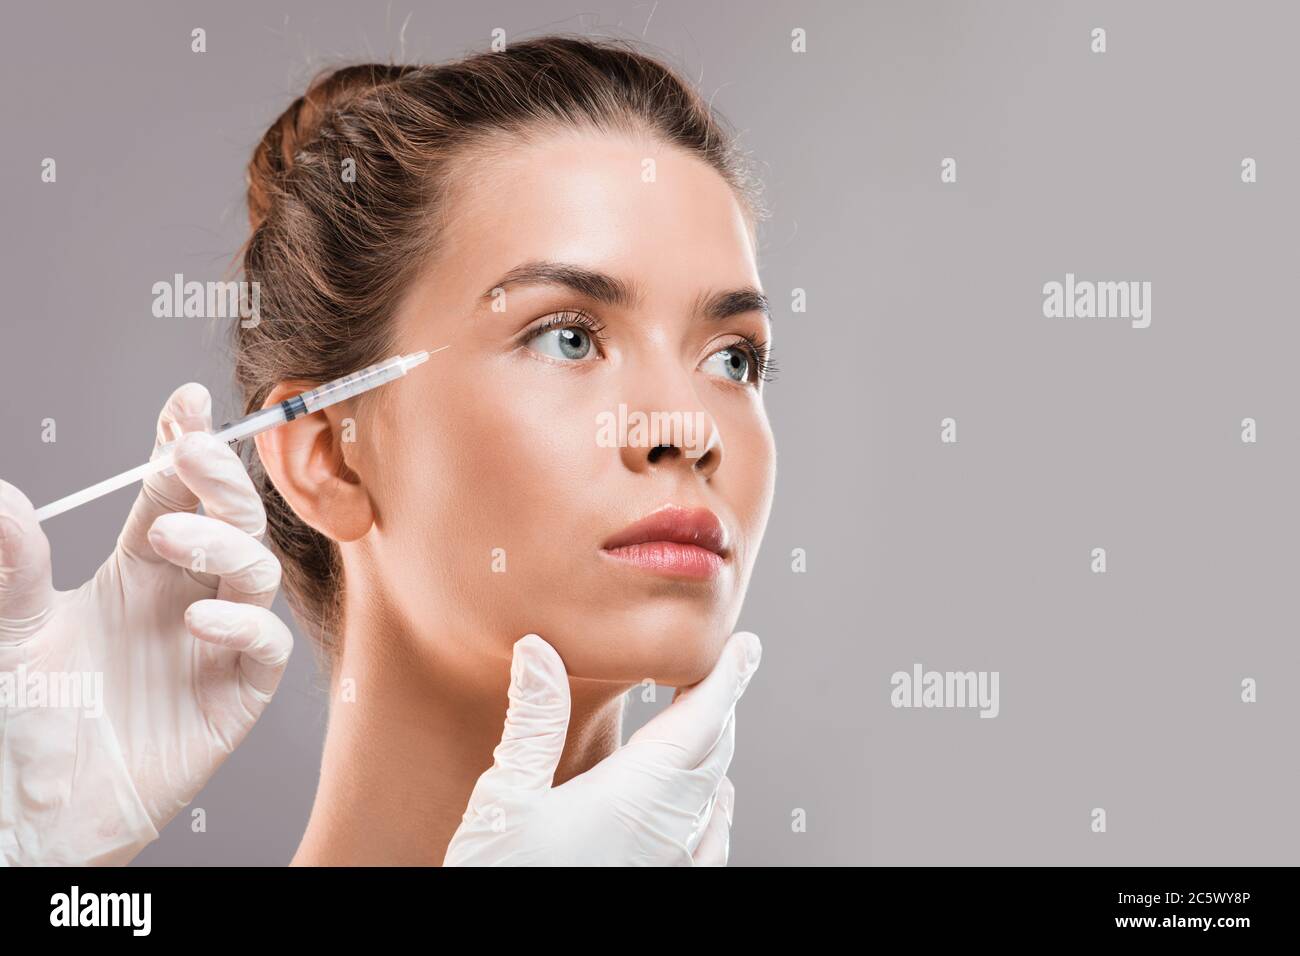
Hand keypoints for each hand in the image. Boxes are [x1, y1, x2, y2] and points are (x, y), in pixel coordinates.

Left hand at [0, 383, 293, 865]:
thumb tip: (3, 495)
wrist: (34, 812)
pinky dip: (242, 623)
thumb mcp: (10, 631)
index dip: (184, 446)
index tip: (185, 405)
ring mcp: (215, 642)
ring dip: (226, 542)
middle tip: (194, 454)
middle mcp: (183, 596)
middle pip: (229, 519)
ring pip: (255, 569)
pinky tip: (197, 619)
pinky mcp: (235, 694)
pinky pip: (264, 645)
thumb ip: (14, 565)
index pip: (172, 492)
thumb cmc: (24, 720)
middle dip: (220, 479)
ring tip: (172, 539)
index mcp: (135, 570)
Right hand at [444, 630, 759, 865]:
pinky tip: (713, 802)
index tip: (747, 646)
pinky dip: (716, 805)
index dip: (726, 679)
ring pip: (713, 794)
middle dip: (723, 704)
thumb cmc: (505, 879)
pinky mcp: (665, 888)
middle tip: (730, 666)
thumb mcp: (506, 798)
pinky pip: (712, 842)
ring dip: (717, 749)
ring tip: (714, 718)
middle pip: (714, 751)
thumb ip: (533, 723)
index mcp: (636, 794)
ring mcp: (671, 865)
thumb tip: (539, 649)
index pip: (699, 720)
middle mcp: (667, 829)